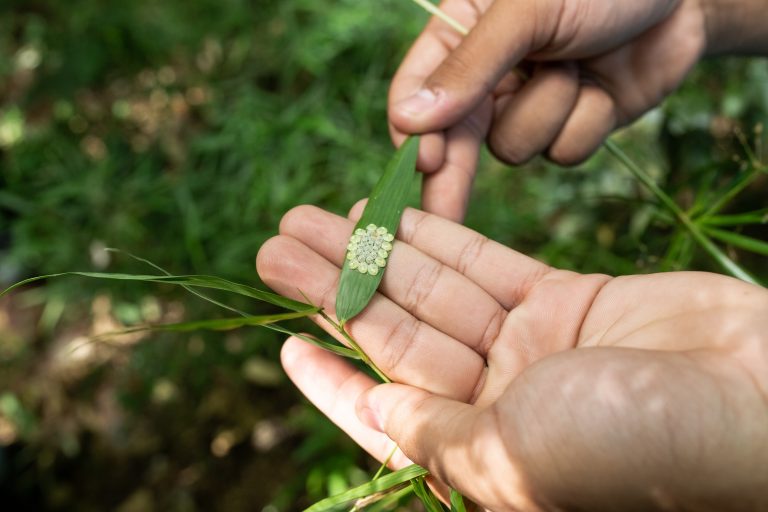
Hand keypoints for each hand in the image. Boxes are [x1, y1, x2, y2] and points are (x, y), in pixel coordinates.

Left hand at [256, 204, 767, 510]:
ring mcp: (532, 348)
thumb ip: (437, 434)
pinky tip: (391, 216)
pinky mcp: (567, 301)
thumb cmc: (637, 454)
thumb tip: (375, 408)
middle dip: (336, 290)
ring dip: (375, 254)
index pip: (383, 412)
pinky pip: (488, 266)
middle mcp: (500, 401)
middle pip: (398, 334)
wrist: (762, 404)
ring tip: (313, 221)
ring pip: (434, 292)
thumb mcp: (512, 457)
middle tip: (277, 248)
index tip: (284, 343)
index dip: (330, 379)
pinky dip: (440, 239)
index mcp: (480, 453)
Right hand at [391, 0, 710, 220]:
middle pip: (455, 139)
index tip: (420, 163)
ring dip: (550, 113)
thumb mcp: (527, 10)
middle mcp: (491, 74)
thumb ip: (470, 65)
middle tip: (440, 218)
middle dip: (453, 174)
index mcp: (464, 32)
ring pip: (515, 148)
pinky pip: (562, 153)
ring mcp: (532, 102)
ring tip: (579, 67)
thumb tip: (409, 116)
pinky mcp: (572, 126)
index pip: (417, 89)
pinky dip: (586, 124)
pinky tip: (603, 88)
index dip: (414, 129)